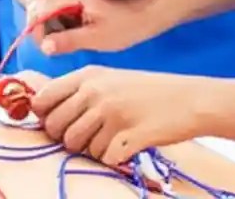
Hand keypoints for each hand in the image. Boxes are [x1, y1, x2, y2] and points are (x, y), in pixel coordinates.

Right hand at [28, 0, 169, 54]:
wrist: (152, 12)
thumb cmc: (126, 25)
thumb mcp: (96, 37)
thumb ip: (68, 41)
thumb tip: (45, 47)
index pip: (41, 9)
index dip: (36, 29)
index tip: (43, 46)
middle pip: (43, 4)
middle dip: (41, 25)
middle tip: (49, 46)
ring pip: (53, 5)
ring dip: (50, 22)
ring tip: (56, 42)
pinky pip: (65, 7)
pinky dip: (61, 20)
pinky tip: (68, 33)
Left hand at [31, 66, 205, 164]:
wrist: (193, 99)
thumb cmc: (151, 91)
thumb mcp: (112, 79)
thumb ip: (79, 91)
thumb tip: (41, 112)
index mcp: (90, 75)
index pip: (42, 100)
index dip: (45, 116)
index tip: (59, 123)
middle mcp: (97, 92)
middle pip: (55, 129)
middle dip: (69, 139)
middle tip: (92, 136)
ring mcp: (113, 114)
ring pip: (79, 148)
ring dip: (93, 149)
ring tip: (115, 138)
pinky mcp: (129, 136)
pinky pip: (104, 158)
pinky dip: (114, 158)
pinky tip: (129, 145)